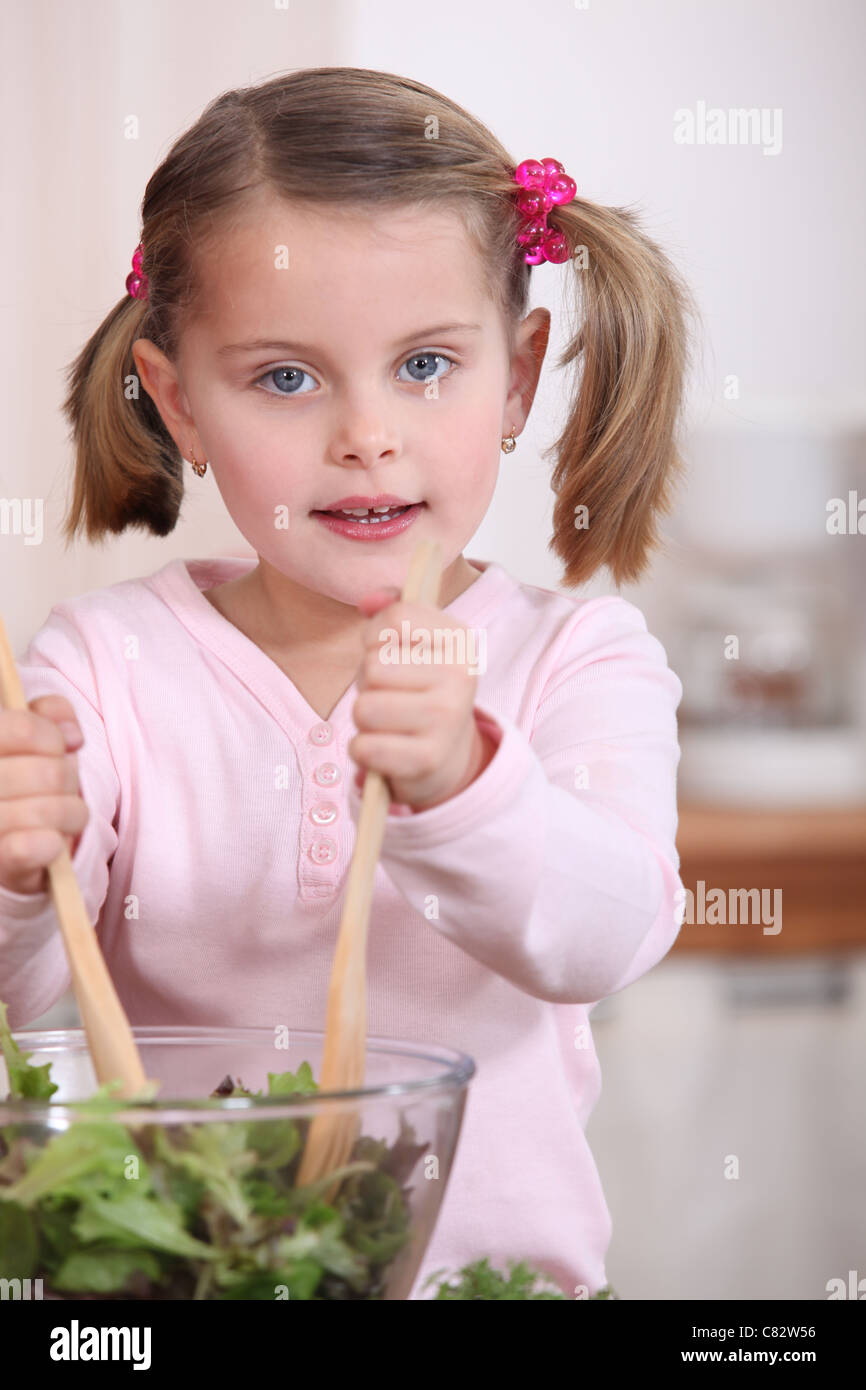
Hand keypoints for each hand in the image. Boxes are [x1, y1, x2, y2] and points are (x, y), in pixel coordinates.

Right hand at [0, 695, 88, 894]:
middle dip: (69, 779)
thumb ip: (49, 714)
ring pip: (51, 810)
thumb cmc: (19, 777)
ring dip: (73, 813)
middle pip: (49, 772)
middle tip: (63, 787)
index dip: (51, 737)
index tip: (56, 748)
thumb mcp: (31, 733)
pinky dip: (55, 843)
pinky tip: (52, 842)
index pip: (21, 728)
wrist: (6, 843)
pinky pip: (33, 847)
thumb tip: (72, 736)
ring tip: (65, 815)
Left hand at [349, 588, 495, 810]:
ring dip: (364, 717)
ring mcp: (446, 720)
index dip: (374, 636)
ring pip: (364, 708)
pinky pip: (364, 747)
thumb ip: (390, 609)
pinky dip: (364, 750)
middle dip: (367, 682)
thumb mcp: (415, 642)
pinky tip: (386, 747)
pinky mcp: (427, 760)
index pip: (394, 618)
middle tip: (389, 694)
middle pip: (372, 667)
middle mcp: (460, 678)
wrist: (447, 753)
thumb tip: (368, 602)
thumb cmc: (420, 687)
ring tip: (387, 720)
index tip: (390, 652)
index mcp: (459, 640)